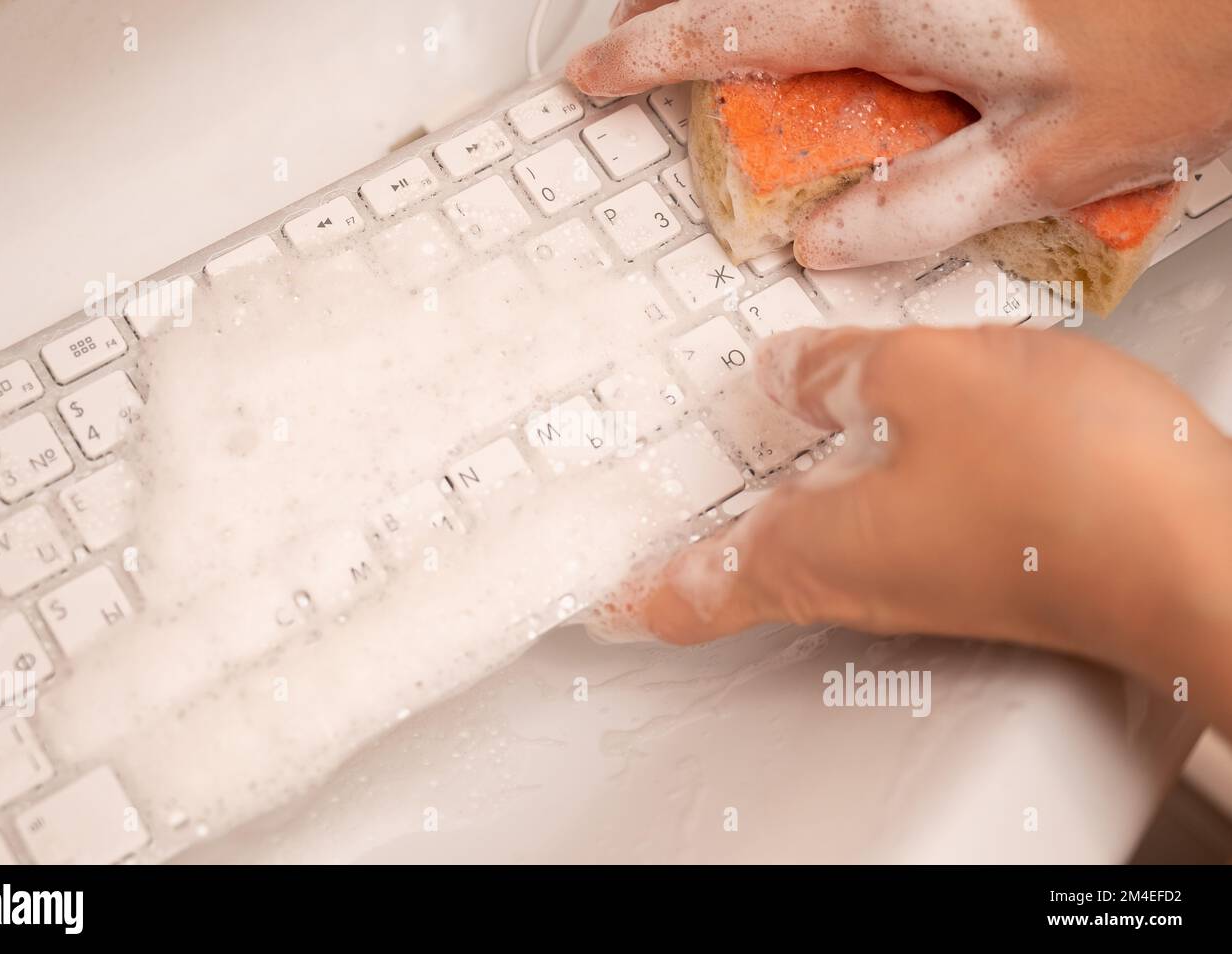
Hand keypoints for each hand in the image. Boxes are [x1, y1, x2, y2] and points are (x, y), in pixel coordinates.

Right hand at [568, 0, 1231, 267]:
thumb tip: (829, 244)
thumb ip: (923, 204)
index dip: (653, 51)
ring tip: (691, 17)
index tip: (595, 70)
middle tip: (625, 34)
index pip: (740, 28)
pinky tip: (801, 25)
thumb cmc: (1183, 52)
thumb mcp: (1046, 159)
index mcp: (904, 9)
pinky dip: (797, 0)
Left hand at [599, 325, 1231, 731]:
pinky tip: (854, 437)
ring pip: (805, 546)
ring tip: (730, 456)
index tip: (587, 589)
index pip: (685, 597)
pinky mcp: (974, 558)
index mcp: (813, 553)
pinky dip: (838, 486)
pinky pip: (875, 524)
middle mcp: (856, 581)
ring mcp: (918, 577)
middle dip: (680, 544)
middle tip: (638, 512)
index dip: (626, 593)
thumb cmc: (1071, 488)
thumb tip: (784, 375)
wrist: (1203, 556)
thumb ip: (841, 372)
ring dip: (756, 508)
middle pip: (735, 576)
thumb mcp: (930, 380)